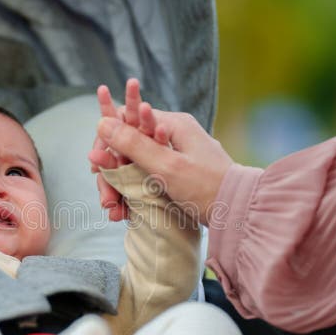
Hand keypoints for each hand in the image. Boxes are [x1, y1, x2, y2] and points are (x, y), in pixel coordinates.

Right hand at [94, 107, 233, 226]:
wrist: (240, 213)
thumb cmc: (207, 187)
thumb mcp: (166, 166)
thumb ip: (133, 144)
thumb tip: (102, 122)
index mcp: (171, 124)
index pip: (125, 122)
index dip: (106, 144)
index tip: (96, 167)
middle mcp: (171, 134)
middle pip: (126, 147)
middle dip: (112, 174)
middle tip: (106, 201)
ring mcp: (174, 153)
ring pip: (133, 165)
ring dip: (120, 188)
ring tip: (115, 212)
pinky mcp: (176, 172)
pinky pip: (145, 178)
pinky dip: (133, 193)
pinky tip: (126, 212)